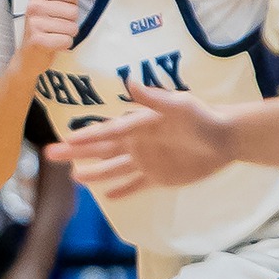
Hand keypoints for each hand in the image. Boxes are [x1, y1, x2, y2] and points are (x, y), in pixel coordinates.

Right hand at [15, 0, 78, 73]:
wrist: (27, 57)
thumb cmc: (41, 29)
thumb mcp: (44, 3)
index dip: (71, 7)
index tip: (58, 15)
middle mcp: (33, 6)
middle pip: (74, 12)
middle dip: (70, 24)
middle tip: (56, 29)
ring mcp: (33, 23)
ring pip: (71, 28)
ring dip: (67, 36)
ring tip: (54, 37)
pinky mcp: (36, 40)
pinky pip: (66, 40)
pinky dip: (63, 46)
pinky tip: (52, 46)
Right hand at [44, 81, 232, 196]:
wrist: (227, 138)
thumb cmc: (204, 118)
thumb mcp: (180, 105)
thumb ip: (153, 98)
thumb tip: (128, 82)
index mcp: (139, 126)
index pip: (106, 132)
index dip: (85, 136)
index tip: (64, 139)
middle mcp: (137, 143)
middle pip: (101, 150)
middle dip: (77, 152)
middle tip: (51, 154)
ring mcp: (147, 161)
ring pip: (114, 169)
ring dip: (95, 174)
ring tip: (74, 178)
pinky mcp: (160, 176)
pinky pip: (136, 185)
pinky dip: (123, 190)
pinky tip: (107, 197)